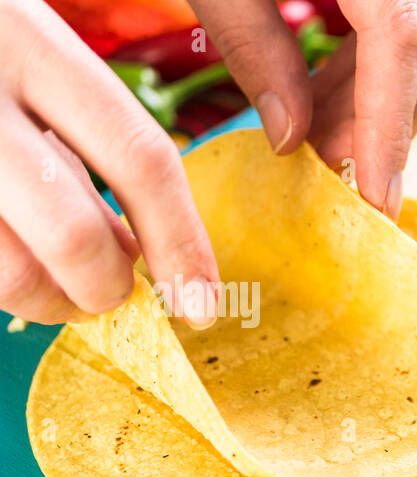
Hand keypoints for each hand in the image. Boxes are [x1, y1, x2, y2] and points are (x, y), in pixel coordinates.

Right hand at [0, 0, 219, 326]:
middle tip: (108, 291)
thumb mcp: (27, 59)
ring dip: (45, 299)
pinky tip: (1, 249)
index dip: (183, 243)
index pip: (139, 156)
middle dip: (106, 287)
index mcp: (27, 39)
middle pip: (75, 235)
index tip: (202, 303)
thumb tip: (143, 256)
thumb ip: (87, 142)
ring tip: (46, 277)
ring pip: (8, 273)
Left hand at [191, 0, 416, 217]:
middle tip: (336, 168)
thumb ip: (252, 47)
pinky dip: (380, 62)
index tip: (375, 199)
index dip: (390, 124)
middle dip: (398, 116)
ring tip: (324, 131)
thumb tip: (293, 139)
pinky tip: (330, 88)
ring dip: (390, 95)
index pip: (400, 36)